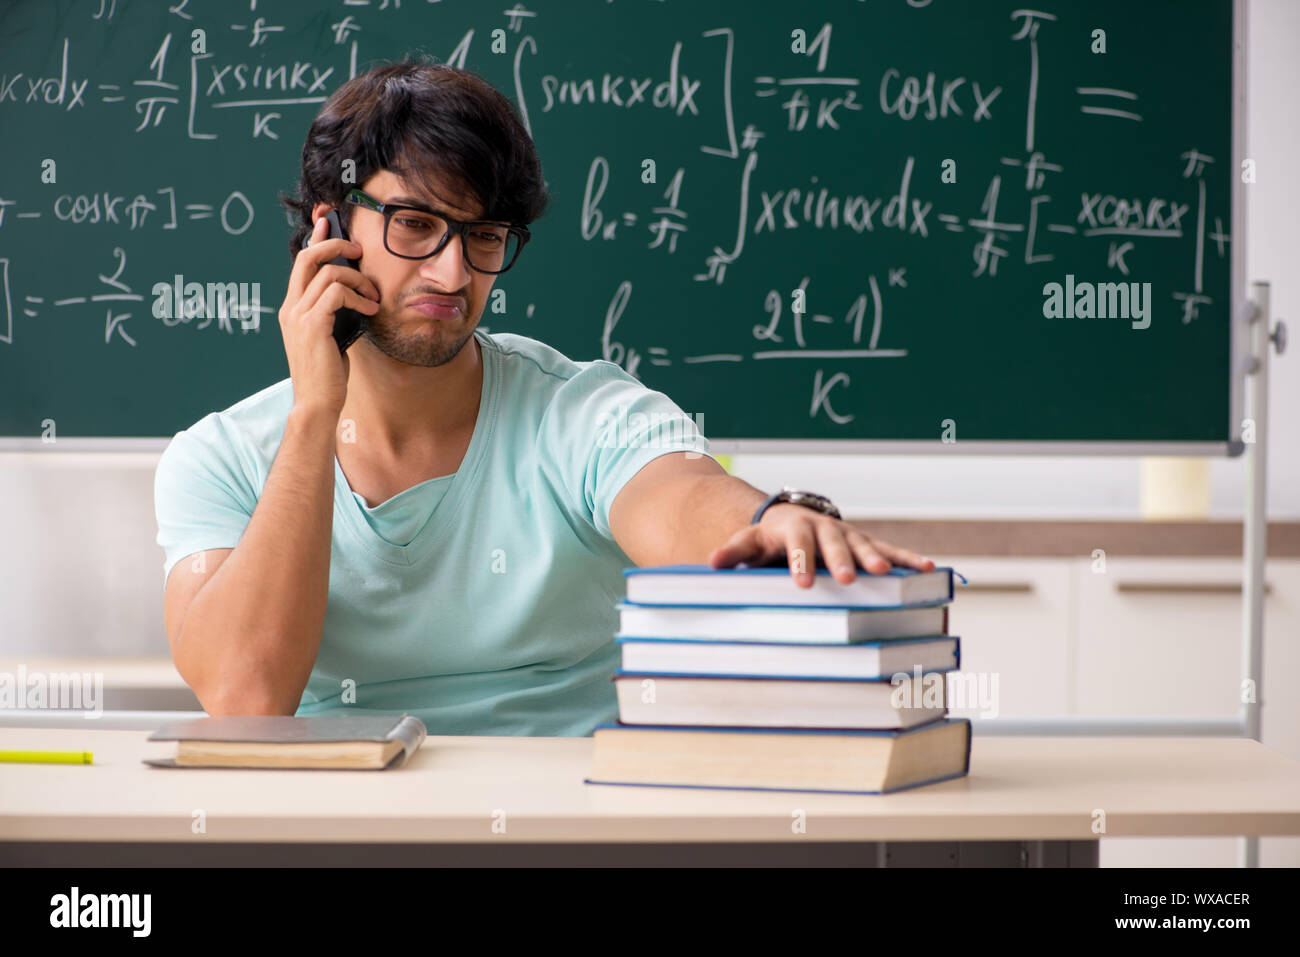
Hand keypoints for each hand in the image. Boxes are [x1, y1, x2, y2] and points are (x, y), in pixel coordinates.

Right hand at [279, 216, 380, 416]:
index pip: (301, 263)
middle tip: (359, 250)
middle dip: (335, 245)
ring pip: (328, 273)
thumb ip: (332, 313)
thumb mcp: (330, 336)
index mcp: (292, 308)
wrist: (317, 403)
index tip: (327, 222)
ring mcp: (298, 315)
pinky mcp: (313, 325)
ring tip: (374, 296)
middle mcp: (290, 307)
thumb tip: (353, 294)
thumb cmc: (327, 375)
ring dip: (358, 279)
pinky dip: (359, 297)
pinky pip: (337, 293)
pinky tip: (371, 309)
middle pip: (308, 257)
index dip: (315, 239)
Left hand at [707, 503, 935, 587]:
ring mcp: (847, 535)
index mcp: (793, 528)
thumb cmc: (768, 539)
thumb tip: (710, 563)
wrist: (789, 519)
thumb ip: (733, 553)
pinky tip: (930, 569)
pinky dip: (909, 559)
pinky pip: (890, 551)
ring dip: (876, 559)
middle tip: (847, 579)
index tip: (803, 583)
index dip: (800, 561)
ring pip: (864, 544)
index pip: (796, 544)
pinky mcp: (865, 543)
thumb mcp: (749, 543)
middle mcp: (823, 528)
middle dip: (841, 560)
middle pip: (832, 543)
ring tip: (887, 574)